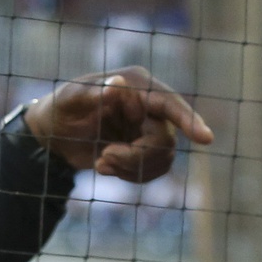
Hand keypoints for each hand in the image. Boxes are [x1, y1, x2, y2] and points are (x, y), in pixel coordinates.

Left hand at [24, 67, 213, 180]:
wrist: (55, 131)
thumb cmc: (62, 107)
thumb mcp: (69, 98)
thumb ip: (93, 93)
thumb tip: (119, 86)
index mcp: (136, 85)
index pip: (170, 102)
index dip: (189, 120)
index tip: (206, 139)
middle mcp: (150, 106)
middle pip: (164, 140)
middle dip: (135, 158)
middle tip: (103, 159)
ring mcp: (150, 128)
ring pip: (162, 159)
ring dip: (131, 168)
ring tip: (101, 163)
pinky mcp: (146, 149)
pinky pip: (153, 171)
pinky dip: (130, 176)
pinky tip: (105, 167)